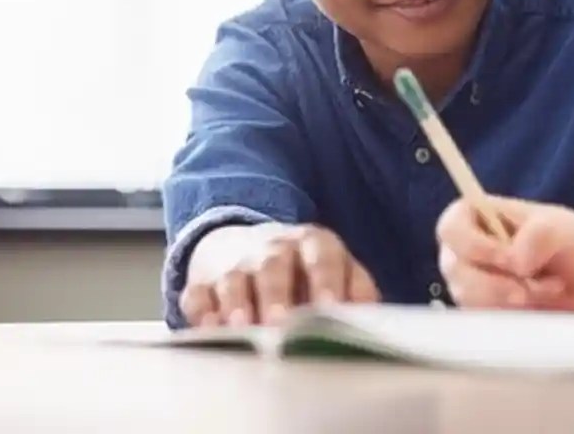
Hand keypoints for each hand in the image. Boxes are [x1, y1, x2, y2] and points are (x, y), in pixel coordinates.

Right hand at [180, 223, 378, 327]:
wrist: (244, 246)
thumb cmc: (303, 270)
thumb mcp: (338, 269)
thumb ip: (358, 292)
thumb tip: (375, 322)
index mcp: (314, 244)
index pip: (323, 258)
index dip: (327, 282)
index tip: (331, 306)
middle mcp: (272, 250)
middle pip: (273, 267)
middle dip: (276, 295)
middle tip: (281, 324)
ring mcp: (234, 264)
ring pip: (234, 279)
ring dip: (237, 304)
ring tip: (242, 328)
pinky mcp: (203, 281)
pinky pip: (198, 294)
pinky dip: (202, 311)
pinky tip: (208, 328)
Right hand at [437, 196, 573, 309]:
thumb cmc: (571, 243)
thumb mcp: (561, 229)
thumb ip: (538, 235)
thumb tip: (515, 261)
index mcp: (472, 216)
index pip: (450, 229)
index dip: (475, 247)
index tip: (510, 260)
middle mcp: (462, 250)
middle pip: (455, 270)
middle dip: (497, 283)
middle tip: (532, 285)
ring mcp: (468, 283)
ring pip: (468, 299)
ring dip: (510, 300)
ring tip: (546, 290)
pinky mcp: (481, 311)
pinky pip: (482, 320)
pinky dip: (513, 317)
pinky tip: (537, 307)